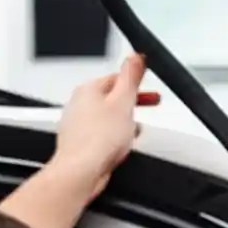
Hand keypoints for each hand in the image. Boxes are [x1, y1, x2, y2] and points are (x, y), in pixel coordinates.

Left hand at [52, 53, 146, 197]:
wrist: (81, 170)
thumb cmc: (98, 139)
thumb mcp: (124, 102)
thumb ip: (131, 77)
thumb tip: (135, 57)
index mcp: (88, 89)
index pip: (116, 77)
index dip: (136, 82)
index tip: (149, 89)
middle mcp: (79, 103)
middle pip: (111, 97)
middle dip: (130, 104)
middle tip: (145, 109)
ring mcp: (77, 123)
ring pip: (106, 117)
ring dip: (123, 122)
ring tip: (133, 131)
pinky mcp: (80, 142)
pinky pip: (101, 134)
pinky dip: (113, 137)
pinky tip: (119, 146)